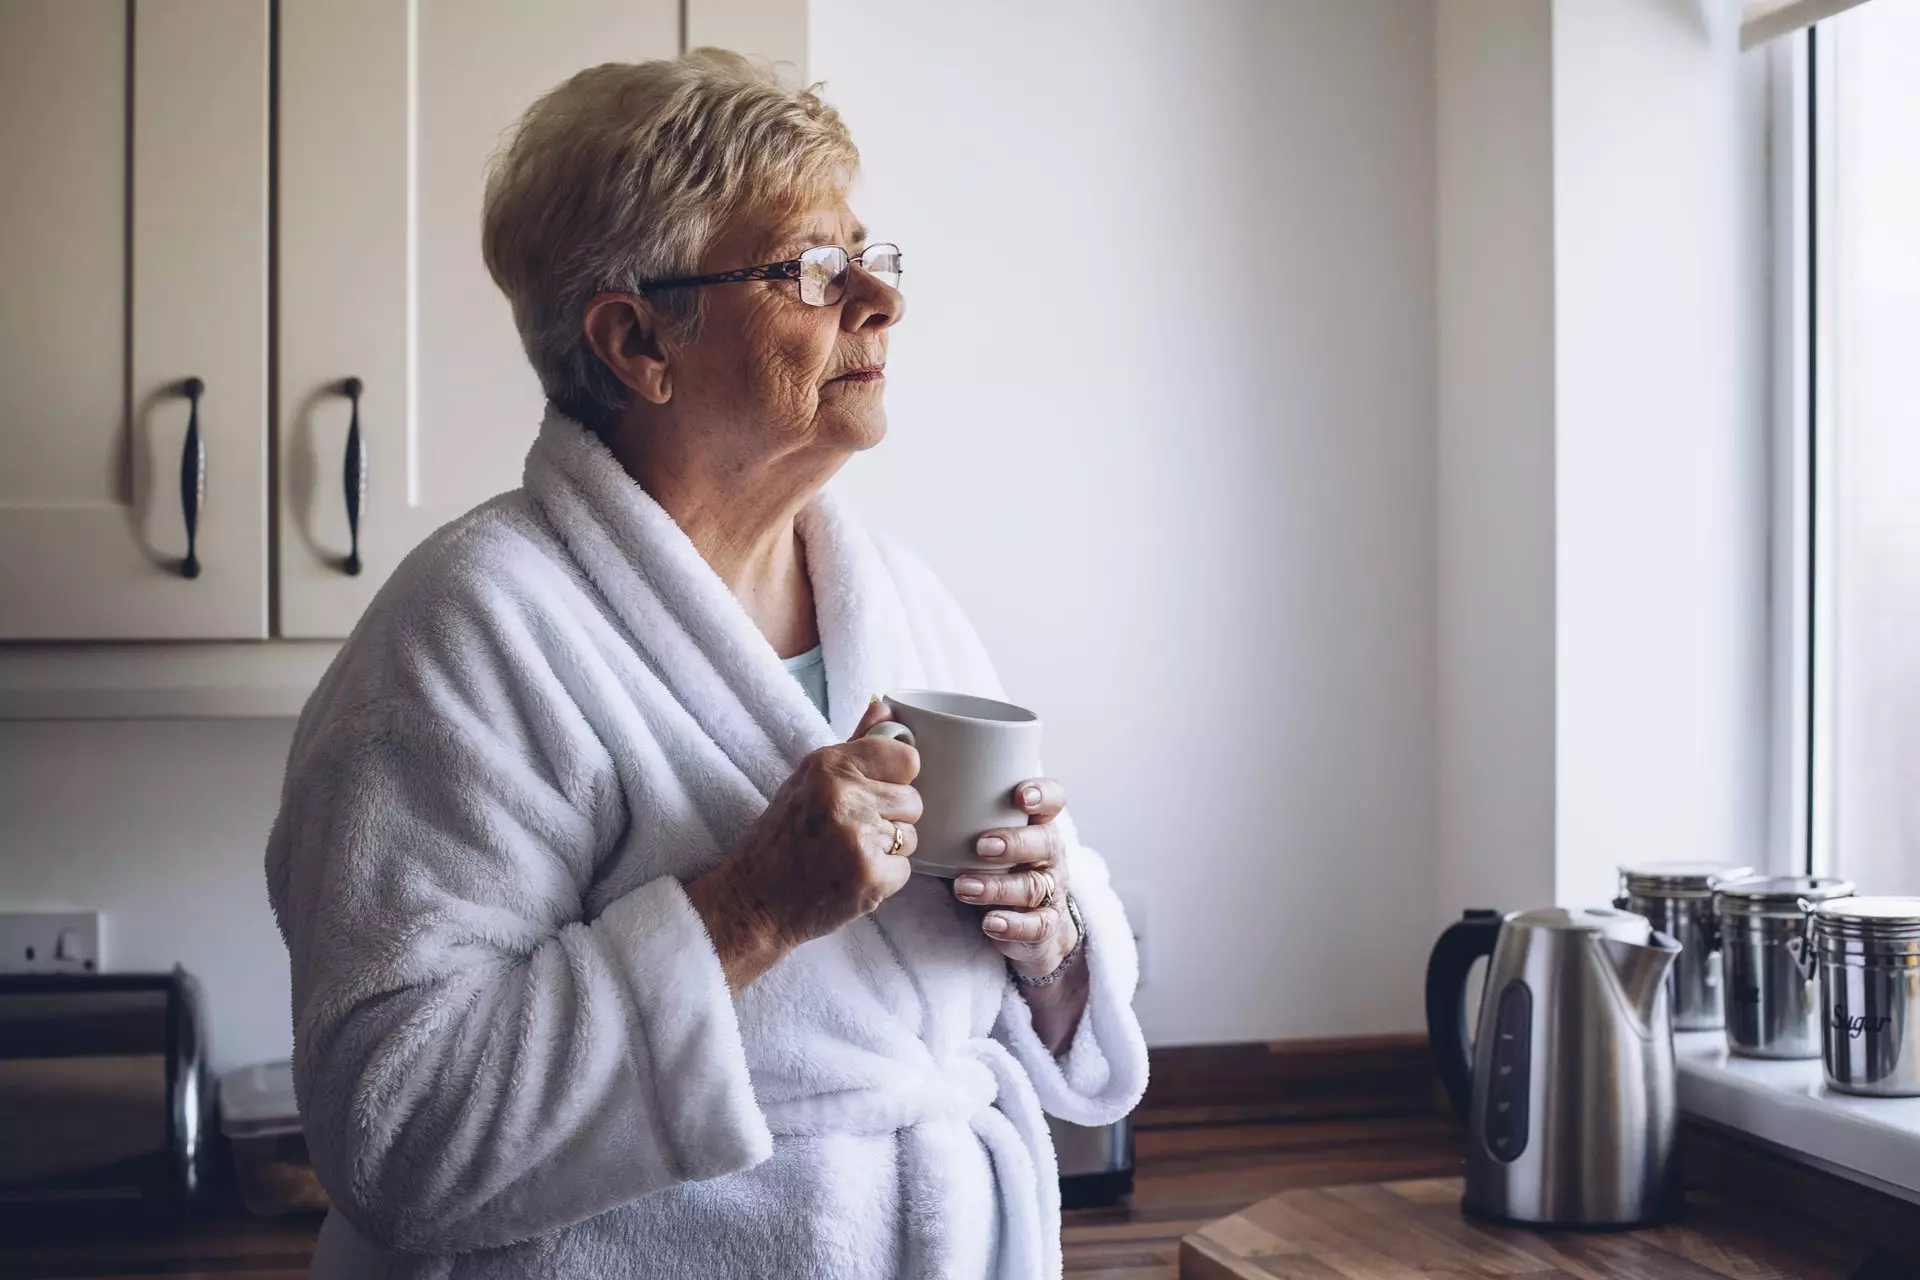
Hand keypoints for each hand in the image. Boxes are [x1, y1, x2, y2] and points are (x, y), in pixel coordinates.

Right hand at [688, 698, 919, 989]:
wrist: (754, 901)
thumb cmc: (782, 837)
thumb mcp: (807, 779)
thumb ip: (854, 743)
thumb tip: (886, 705)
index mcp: (829, 765)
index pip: (906, 759)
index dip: (896, 779)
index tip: (874, 792)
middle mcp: (845, 796)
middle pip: (913, 800)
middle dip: (890, 818)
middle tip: (851, 831)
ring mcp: (859, 838)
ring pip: (911, 835)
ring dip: (888, 849)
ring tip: (847, 854)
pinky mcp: (870, 877)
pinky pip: (905, 869)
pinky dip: (884, 878)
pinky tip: (851, 877)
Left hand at [951, 777, 1078, 979]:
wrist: (1029, 923)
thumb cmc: (996, 866)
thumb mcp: (986, 837)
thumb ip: (966, 814)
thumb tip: (915, 780)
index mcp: (1038, 825)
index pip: (1053, 801)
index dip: (1042, 795)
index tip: (1020, 796)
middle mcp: (1049, 855)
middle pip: (1045, 842)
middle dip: (1014, 842)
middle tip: (980, 846)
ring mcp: (1050, 890)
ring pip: (1033, 886)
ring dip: (997, 886)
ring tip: (963, 888)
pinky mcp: (1046, 925)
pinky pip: (1037, 925)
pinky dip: (1012, 924)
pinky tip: (990, 922)